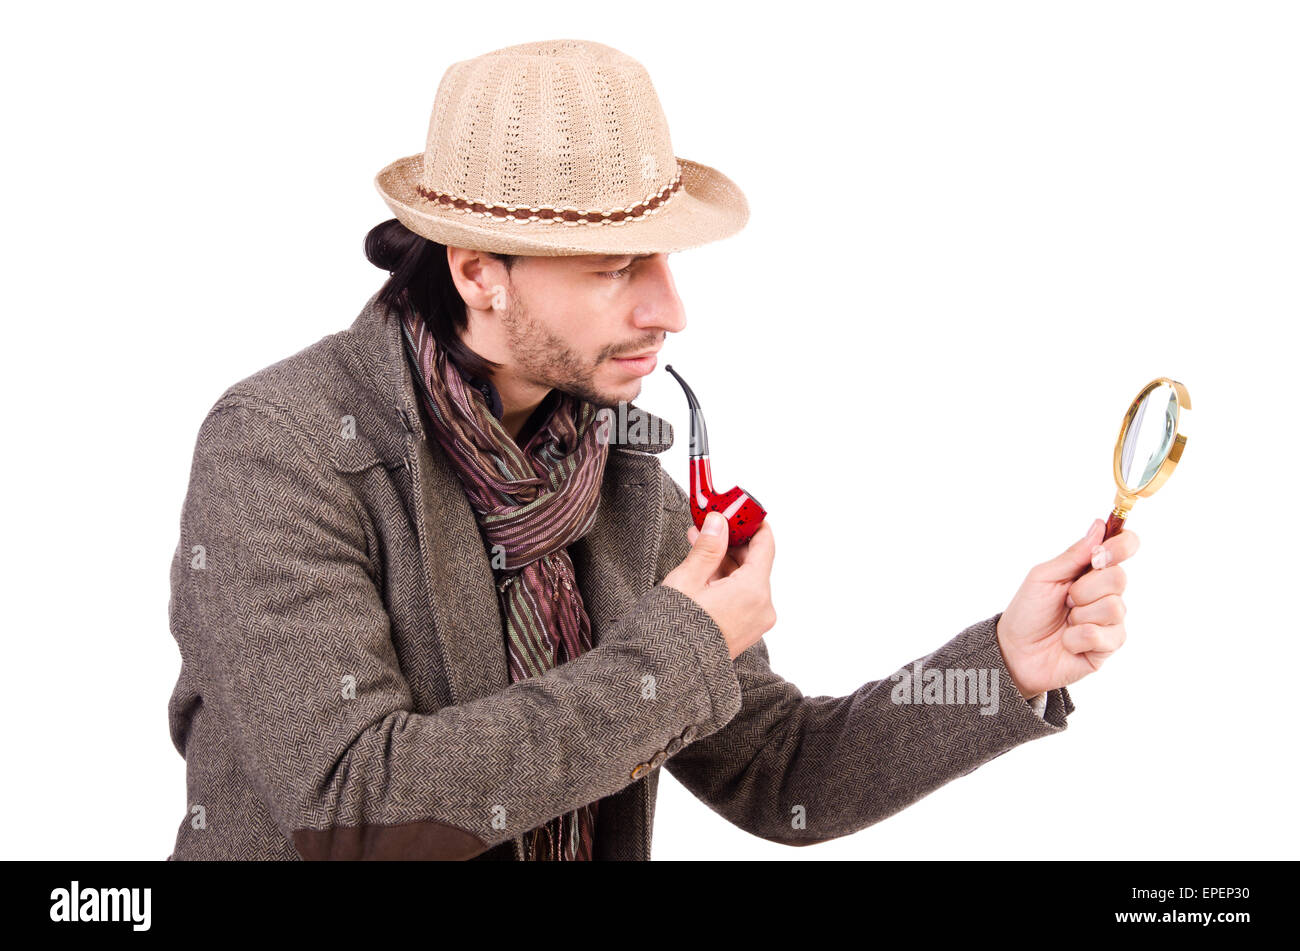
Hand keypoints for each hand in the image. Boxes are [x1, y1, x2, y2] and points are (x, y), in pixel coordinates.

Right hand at [661, 512, 776, 659]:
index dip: (753, 524)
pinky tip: (704, 571)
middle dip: (732, 542)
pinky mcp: (746, 631)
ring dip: (727, 561)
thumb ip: (708, 547)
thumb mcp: (688, 579)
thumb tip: (718, 522)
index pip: (765, 545)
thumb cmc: (675, 630)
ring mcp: (756, 622)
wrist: (669, 670)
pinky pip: (743, 597)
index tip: (741, 510)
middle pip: (755, 562)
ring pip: (747, 579)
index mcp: (753, 591)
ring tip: (699, 546)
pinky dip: (727, 581)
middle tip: (710, 526)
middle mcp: (762, 607)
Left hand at [996, 519, 1138, 697]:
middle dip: (1084, 589)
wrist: (1015, 651)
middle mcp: (1107, 593)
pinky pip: (1100, 635)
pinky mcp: (1108, 646)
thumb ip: (1073, 555)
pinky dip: (1075, 638)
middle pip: (1119, 578)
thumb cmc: (1028, 612)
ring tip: (1066, 621)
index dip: (1121, 546)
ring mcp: (1111, 620)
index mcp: (1092, 570)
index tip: (1100, 555)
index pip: (1125, 547)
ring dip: (1080, 615)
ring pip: (1113, 607)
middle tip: (1065, 600)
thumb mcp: (1043, 577)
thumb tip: (1099, 526)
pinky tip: (1067, 642)